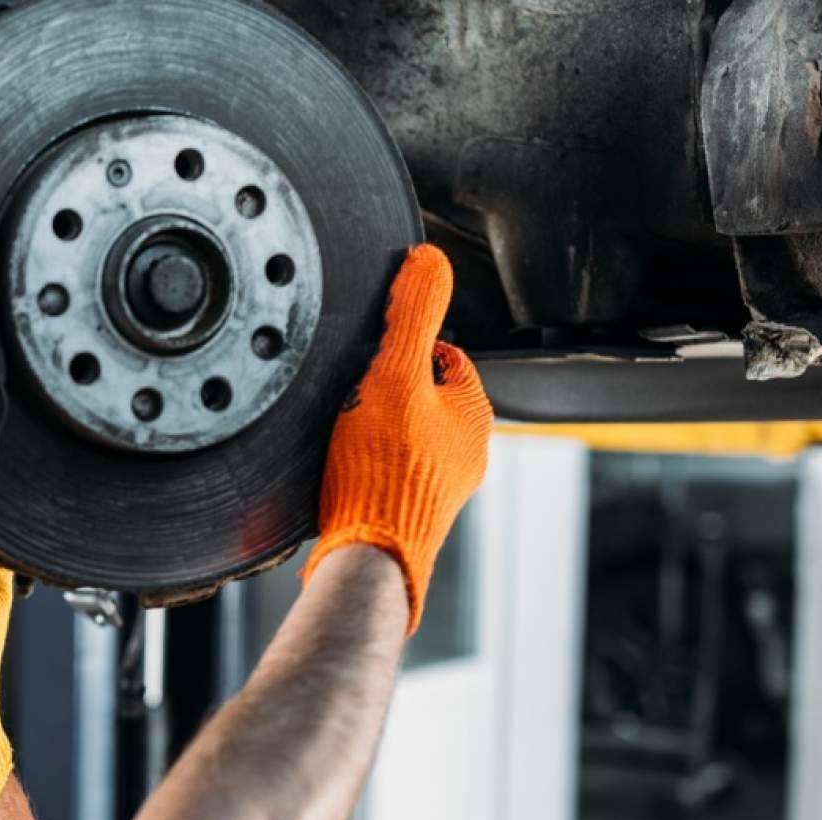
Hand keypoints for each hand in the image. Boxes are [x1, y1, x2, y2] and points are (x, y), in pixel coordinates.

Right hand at [302, 244, 493, 631]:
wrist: (367, 555)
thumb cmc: (381, 472)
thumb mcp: (393, 375)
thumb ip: (412, 316)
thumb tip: (429, 261)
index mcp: (475, 412)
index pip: (440, 352)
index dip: (399, 351)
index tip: (371, 365)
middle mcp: (467, 451)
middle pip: (418, 394)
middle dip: (384, 393)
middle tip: (352, 402)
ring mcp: (441, 485)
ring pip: (403, 433)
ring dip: (374, 430)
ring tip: (346, 437)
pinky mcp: (410, 511)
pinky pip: (389, 469)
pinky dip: (367, 465)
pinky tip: (345, 470)